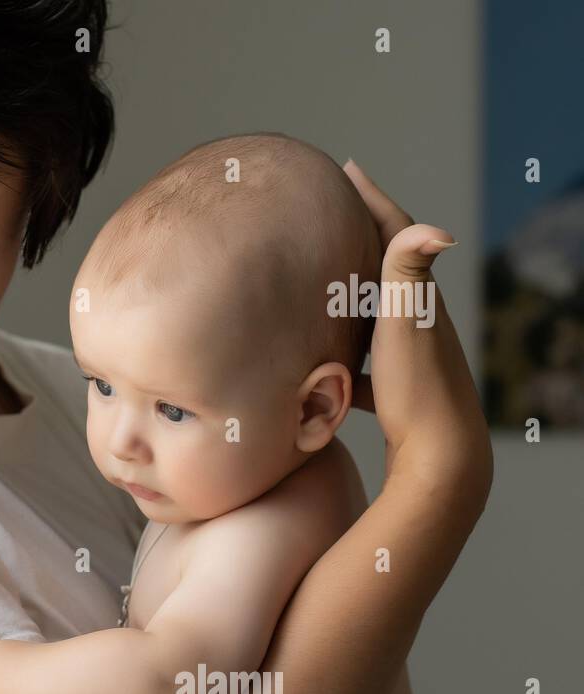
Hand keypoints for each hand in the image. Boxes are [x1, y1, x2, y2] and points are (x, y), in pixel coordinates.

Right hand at [343, 159, 491, 486]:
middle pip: (386, 269)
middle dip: (359, 238)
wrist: (442, 456)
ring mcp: (410, 357)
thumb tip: (435, 227)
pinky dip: (342, 356)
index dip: (370, 200)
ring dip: (348, 296)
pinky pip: (364, 364)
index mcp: (418, 297)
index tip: (346, 170)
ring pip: (373, 316)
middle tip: (330, 213)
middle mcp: (418, 321)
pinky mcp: (399, 392)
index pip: (395, 234)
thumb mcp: (408, 322)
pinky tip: (317, 368)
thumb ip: (411, 272)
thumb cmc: (420, 388)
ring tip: (316, 283)